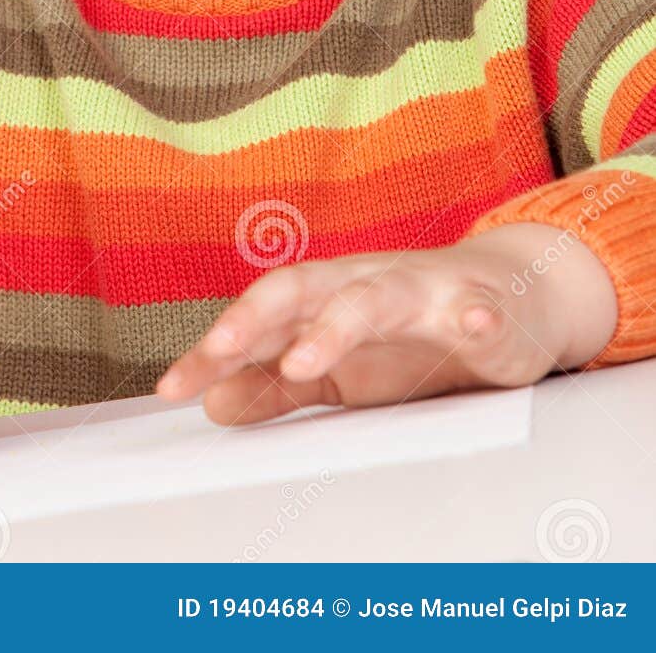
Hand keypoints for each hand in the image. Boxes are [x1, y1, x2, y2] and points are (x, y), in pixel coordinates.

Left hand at [155, 223, 617, 425]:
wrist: (514, 297)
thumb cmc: (416, 335)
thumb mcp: (340, 368)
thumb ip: (278, 385)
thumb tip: (213, 401)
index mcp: (329, 297)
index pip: (262, 314)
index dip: (217, 345)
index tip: (172, 386)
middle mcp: (367, 284)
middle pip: (304, 289)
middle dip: (258, 317)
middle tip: (220, 351)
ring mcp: (425, 292)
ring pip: (376, 296)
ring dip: (338, 325)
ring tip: (302, 360)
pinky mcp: (484, 308)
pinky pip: (480, 308)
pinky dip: (477, 313)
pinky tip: (474, 324)